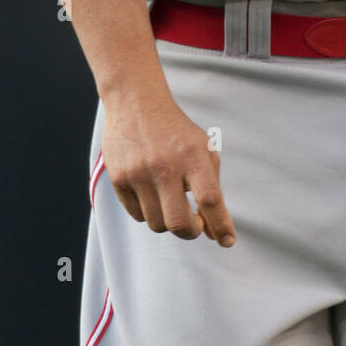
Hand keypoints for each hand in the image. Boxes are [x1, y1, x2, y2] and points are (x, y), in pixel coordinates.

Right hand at [101, 89, 235, 247]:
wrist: (136, 104)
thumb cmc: (176, 132)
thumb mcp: (203, 150)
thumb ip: (212, 188)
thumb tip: (215, 233)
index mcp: (192, 155)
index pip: (210, 199)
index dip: (221, 225)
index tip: (227, 241)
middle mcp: (165, 166)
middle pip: (180, 223)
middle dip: (191, 232)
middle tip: (195, 224)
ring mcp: (139, 173)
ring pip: (157, 224)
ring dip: (168, 221)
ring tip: (171, 201)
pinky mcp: (118, 178)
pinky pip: (137, 216)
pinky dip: (149, 212)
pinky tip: (152, 193)